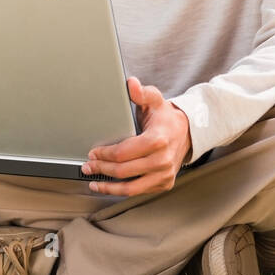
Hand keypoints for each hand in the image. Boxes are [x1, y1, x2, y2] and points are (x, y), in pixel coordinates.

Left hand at [82, 76, 191, 195]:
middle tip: (88, 166)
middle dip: (101, 169)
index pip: (123, 153)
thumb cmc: (165, 117)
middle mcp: (162, 160)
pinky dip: (122, 191)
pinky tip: (110, 186)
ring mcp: (164, 174)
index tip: (92, 152)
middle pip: (123, 171)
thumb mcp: (155, 100)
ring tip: (94, 182)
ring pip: (130, 188)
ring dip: (108, 187)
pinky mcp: (164, 184)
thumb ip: (141, 93)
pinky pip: (139, 191)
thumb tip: (131, 84)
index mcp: (157, 140)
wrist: (187, 132)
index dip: (104, 154)